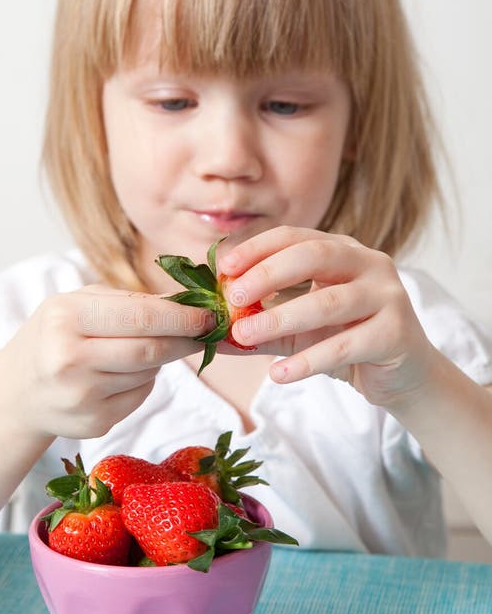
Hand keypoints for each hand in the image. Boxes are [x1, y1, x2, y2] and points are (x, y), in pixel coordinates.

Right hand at [1, 285, 211, 438]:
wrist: (16, 393)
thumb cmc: (53, 336)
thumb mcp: (77, 304)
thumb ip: (128, 301)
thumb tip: (187, 304)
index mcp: (65, 319)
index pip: (140, 318)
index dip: (182, 317)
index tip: (210, 314)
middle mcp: (70, 359)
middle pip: (151, 350)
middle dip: (185, 339)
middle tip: (206, 330)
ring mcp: (82, 397)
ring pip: (149, 373)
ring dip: (160, 359)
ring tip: (143, 347)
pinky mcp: (94, 423)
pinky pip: (140, 396)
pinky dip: (144, 381)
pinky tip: (122, 373)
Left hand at [218, 226, 435, 407]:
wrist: (403, 377)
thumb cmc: (348, 343)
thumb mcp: (298, 332)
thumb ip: (260, 326)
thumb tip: (210, 333)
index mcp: (344, 251)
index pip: (295, 237)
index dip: (257, 248)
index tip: (223, 267)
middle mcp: (369, 264)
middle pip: (315, 256)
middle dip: (268, 273)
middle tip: (233, 297)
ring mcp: (387, 296)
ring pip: (330, 302)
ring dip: (281, 318)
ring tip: (245, 335)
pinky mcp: (396, 333)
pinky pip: (346, 345)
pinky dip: (308, 360)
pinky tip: (279, 374)